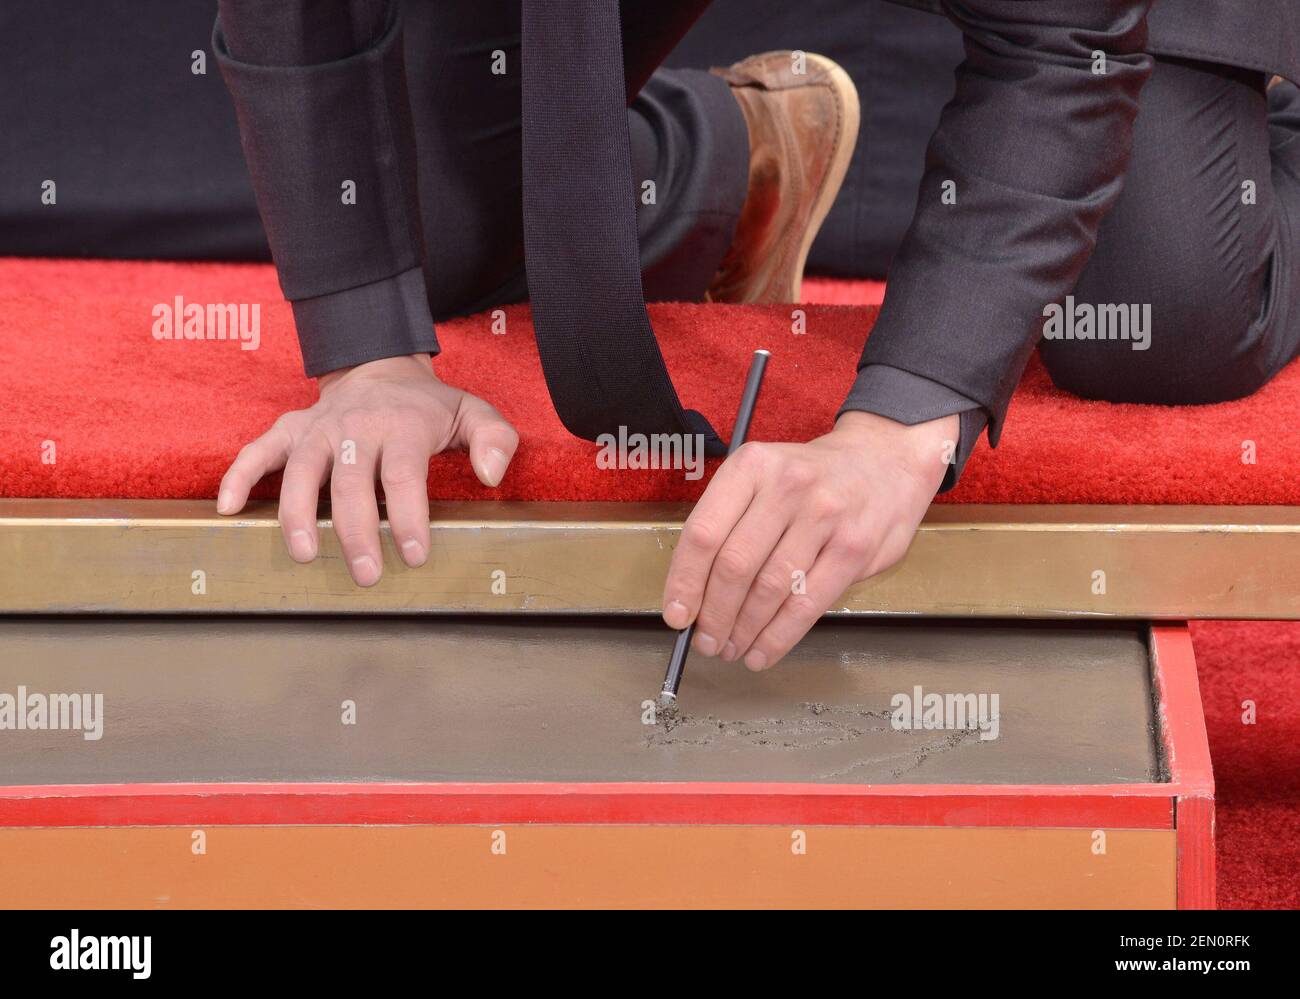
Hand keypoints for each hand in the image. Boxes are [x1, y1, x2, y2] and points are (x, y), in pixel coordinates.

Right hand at [216, 353, 517, 585]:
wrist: (379, 364)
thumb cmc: (428, 406)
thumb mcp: (472, 412)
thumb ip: (495, 439)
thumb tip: (492, 473)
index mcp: (401, 425)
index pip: (402, 475)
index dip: (407, 517)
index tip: (413, 555)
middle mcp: (355, 425)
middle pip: (350, 481)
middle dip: (356, 531)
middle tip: (366, 575)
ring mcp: (318, 428)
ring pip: (301, 471)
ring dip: (298, 514)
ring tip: (303, 554)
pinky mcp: (289, 429)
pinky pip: (258, 451)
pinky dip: (239, 476)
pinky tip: (228, 510)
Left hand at [661, 410, 956, 669]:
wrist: (885, 459)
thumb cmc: (812, 477)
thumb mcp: (763, 476)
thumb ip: (729, 523)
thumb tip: (693, 592)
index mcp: (752, 467)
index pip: (704, 533)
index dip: (684, 582)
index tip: (677, 616)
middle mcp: (787, 486)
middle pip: (735, 566)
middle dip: (714, 616)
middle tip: (706, 641)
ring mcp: (825, 515)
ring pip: (770, 589)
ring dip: (744, 630)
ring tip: (732, 648)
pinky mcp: (855, 547)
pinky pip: (807, 603)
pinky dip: (779, 636)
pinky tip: (763, 651)